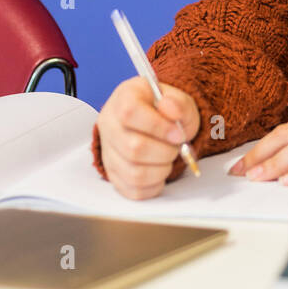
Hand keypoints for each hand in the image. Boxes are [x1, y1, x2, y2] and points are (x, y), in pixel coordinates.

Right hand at [97, 77, 199, 199]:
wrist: (153, 121)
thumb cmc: (164, 110)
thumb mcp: (178, 99)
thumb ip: (179, 103)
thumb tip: (170, 108)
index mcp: (123, 98)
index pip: (130, 113)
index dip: (158, 127)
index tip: (179, 134)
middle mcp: (109, 123)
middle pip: (133, 147)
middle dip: (165, 152)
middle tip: (177, 147)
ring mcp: (108, 150)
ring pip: (133, 173)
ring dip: (161, 170)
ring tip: (168, 158)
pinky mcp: (113, 173)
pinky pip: (133, 190)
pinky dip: (154, 185)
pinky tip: (161, 171)